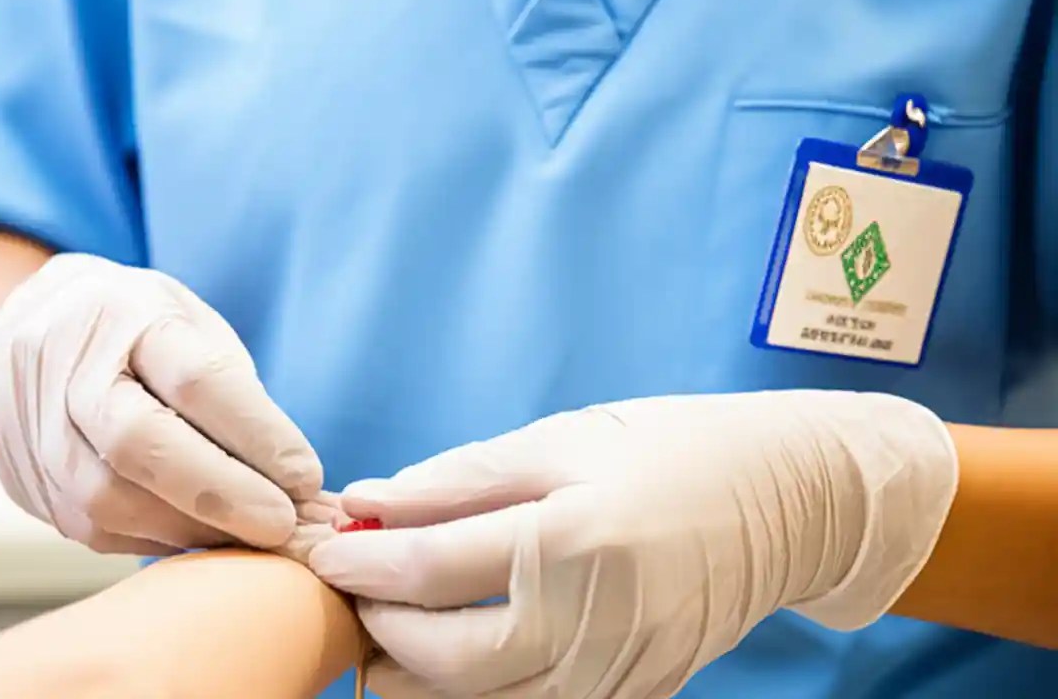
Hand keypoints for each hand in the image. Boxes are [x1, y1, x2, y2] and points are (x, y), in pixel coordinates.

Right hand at [0, 254, 321, 554]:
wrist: (32, 321)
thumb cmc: (138, 328)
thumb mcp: (192, 327)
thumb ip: (235, 395)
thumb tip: (292, 482)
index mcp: (123, 312)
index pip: (195, 379)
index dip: (257, 435)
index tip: (306, 477)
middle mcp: (63, 362)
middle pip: (138, 442)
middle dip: (219, 493)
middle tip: (279, 524)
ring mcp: (27, 420)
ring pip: (105, 498)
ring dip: (188, 527)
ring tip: (245, 534)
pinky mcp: (16, 473)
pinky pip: (87, 526)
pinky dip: (151, 537)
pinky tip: (194, 531)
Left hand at [311, 391, 956, 697]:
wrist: (787, 502)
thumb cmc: (671, 451)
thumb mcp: (561, 440)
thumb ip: (458, 480)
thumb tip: (368, 503)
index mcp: (572, 539)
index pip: (432, 570)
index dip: (363, 562)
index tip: (325, 548)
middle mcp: (593, 623)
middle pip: (445, 659)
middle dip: (380, 628)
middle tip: (352, 590)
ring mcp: (617, 674)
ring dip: (415, 673)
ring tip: (388, 626)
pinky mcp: (633, 696)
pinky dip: (476, 690)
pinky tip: (454, 650)